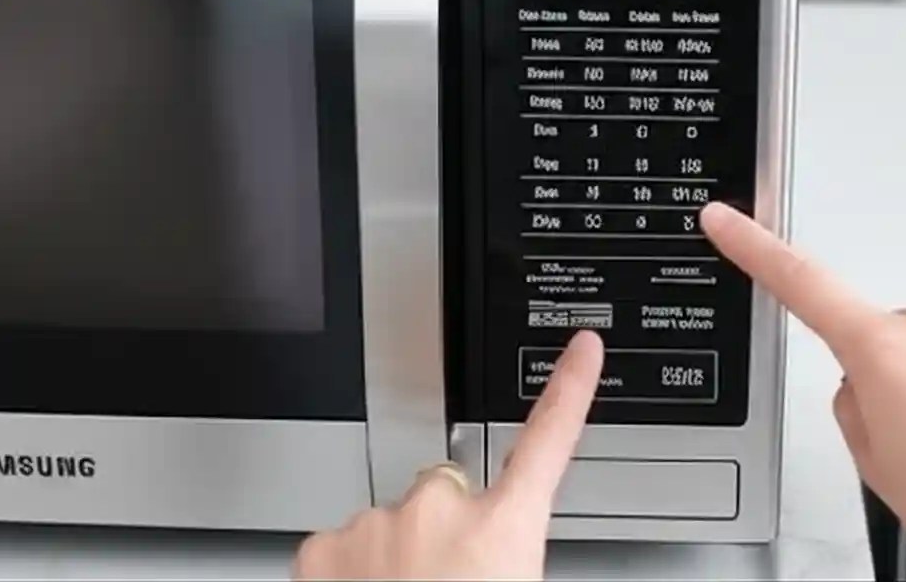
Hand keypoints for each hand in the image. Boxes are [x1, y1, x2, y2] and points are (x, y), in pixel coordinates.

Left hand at [293, 331, 603, 579]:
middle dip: (446, 530)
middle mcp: (441, 514)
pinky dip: (350, 571)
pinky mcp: (322, 547)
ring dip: (396, 557)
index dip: (570, 390)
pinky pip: (343, 546)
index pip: (549, 444)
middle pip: (450, 495)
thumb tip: (497, 558)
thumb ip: (510, 561)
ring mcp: (377, 524)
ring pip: (392, 524)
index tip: (583, 347)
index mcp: (503, 533)